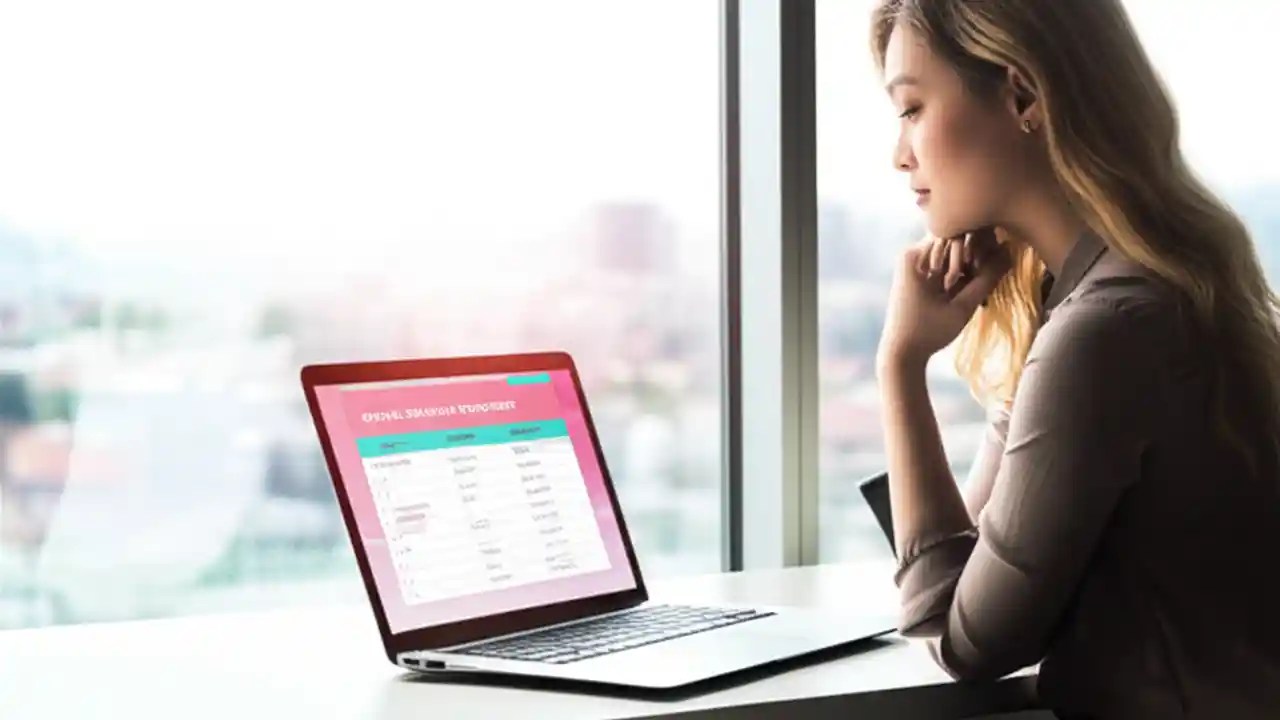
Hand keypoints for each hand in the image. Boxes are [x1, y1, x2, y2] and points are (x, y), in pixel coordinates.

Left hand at [877, 228, 1010, 371]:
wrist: (901, 354)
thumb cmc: (928, 332)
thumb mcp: (962, 307)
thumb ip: (987, 279)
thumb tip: (1009, 252)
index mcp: (915, 255)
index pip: (955, 233)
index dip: (976, 247)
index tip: (980, 269)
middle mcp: (912, 253)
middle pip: (954, 241)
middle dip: (974, 257)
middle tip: (981, 278)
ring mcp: (916, 263)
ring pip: (954, 254)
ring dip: (970, 267)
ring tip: (974, 288)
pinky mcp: (921, 275)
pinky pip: (947, 265)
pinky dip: (961, 276)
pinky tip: (966, 291)